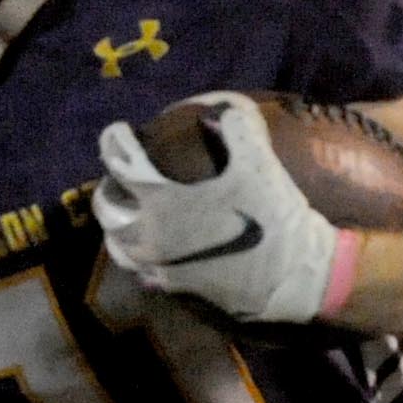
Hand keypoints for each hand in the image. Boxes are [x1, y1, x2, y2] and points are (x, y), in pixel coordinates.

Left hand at [95, 92, 341, 324]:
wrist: (294, 278)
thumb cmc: (271, 217)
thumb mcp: (258, 162)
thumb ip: (237, 128)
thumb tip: (222, 111)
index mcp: (161, 203)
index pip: (120, 164)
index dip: (114, 140)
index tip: (118, 130)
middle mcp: (151, 238)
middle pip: (108, 211)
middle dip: (109, 188)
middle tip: (120, 176)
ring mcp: (161, 269)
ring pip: (120, 248)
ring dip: (118, 227)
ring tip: (130, 214)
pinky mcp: (177, 290)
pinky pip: (144, 274)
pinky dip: (140, 257)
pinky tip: (156, 249)